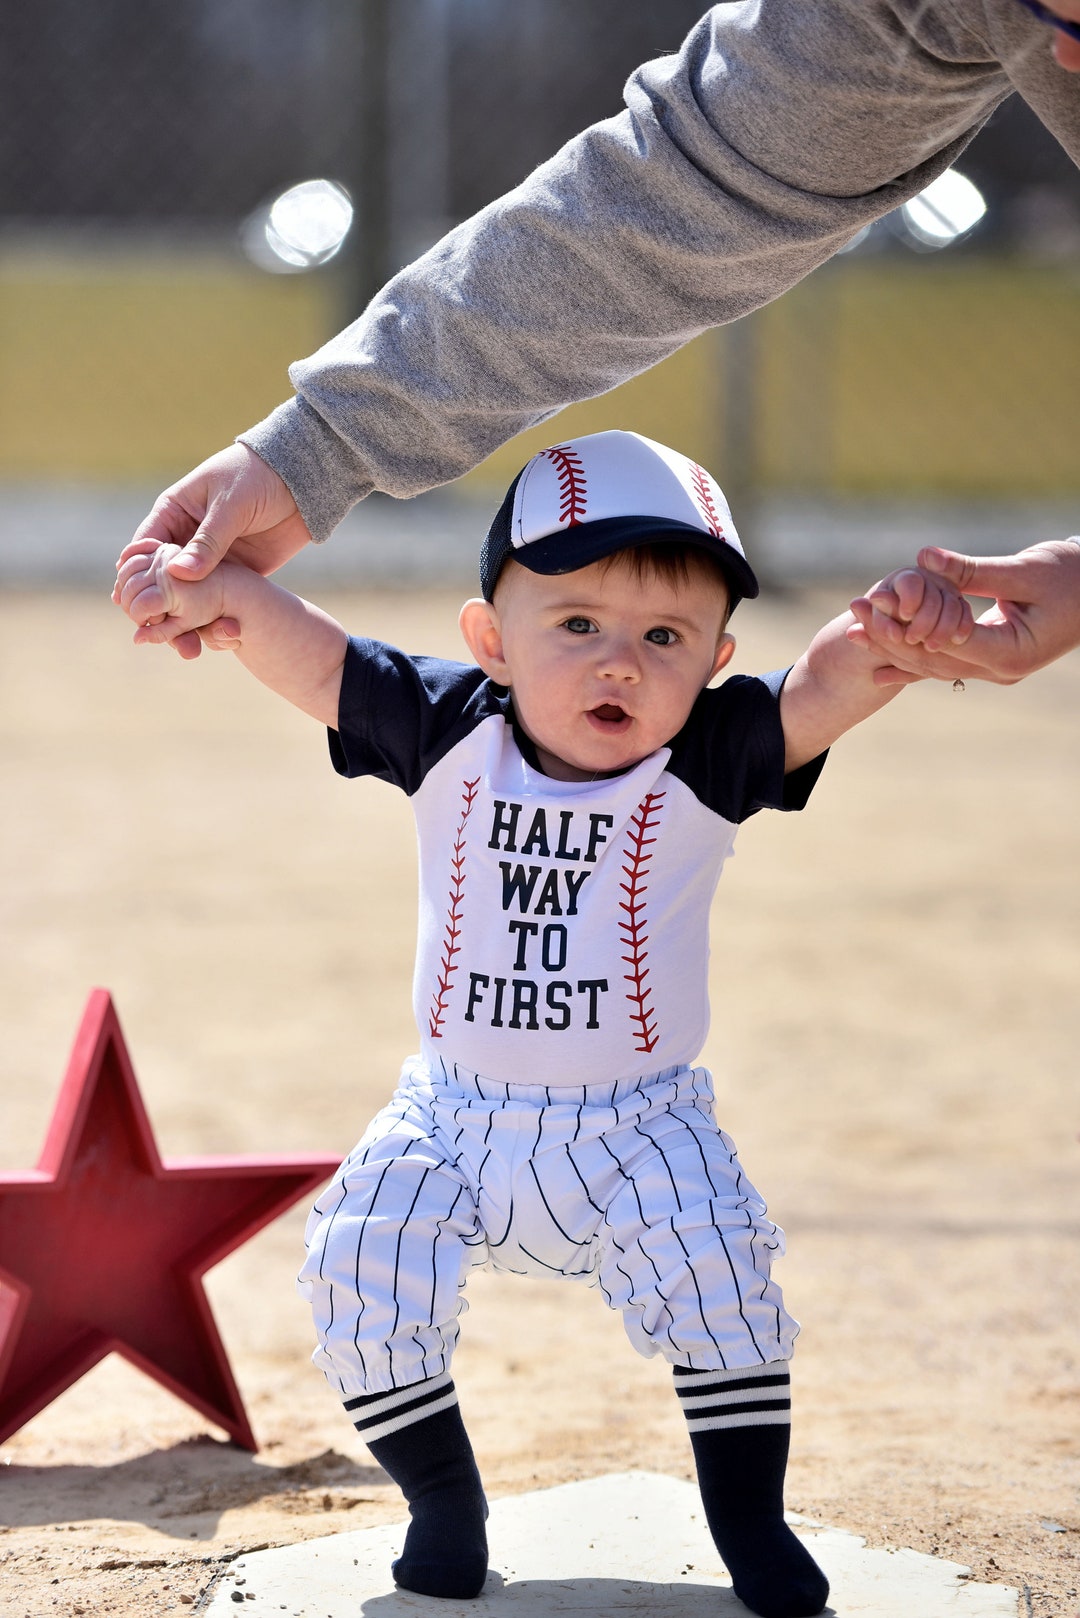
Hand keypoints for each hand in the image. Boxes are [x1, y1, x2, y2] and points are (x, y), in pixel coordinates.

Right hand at [113, 444, 311, 657]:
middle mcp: (187, 540)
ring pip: (190, 599)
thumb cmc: (258, 476)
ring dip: (187, 624)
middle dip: (160, 610)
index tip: (133, 608)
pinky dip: (214, 622)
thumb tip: (178, 574)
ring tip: (189, 649)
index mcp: (174, 514)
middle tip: (157, 638)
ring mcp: (212, 560)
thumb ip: (208, 541)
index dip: (135, 580)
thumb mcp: (230, 505)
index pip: (143, 551)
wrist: (302, 480)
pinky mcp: (238, 575)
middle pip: (163, 582)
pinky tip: (215, 641)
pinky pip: (219, 603)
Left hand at [848, 540, 1079, 685]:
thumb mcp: (1024, 568)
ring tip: (853, 633)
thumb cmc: (1072, 574)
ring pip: (934, 666)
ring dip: (893, 650)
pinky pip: (944, 664)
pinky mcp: (989, 660)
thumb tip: (923, 559)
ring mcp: (995, 670)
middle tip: (852, 618)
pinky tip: (878, 664)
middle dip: (889, 640)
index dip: (903, 629)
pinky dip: (912, 659)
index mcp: (1011, 654)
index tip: (871, 608)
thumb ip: (972, 570)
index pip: (944, 646)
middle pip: (932, 661)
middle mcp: (1000, 671)